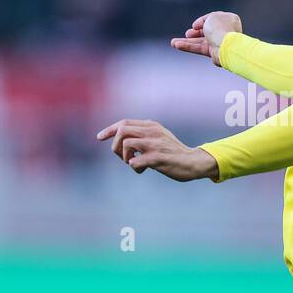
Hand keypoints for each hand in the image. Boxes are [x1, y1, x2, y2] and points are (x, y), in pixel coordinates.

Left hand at [95, 118, 218, 181]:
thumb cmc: (173, 152)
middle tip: (123, 157)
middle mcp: (152, 132)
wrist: (193, 162)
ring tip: (134, 163)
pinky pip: (135, 162)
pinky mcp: (158, 158)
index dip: (109, 130)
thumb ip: (143, 134)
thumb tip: (121, 139)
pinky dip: (134, 167)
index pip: (124, 123)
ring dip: (125, 157)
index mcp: (151, 126)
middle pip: (121, 131)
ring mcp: (155, 145)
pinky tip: (142, 169)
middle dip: (115, 146)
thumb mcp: (159, 136)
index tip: (99, 138)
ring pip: (126, 144)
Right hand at [170, 11, 241, 66]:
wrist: (226, 46)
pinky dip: (189, 47)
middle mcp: (224, 31)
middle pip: (205, 32)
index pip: (212, 19)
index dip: (201, 22)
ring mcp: (219, 43)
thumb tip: (201, 27)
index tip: (194, 26)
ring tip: (173, 43)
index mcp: (228, 20)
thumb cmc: (220, 29)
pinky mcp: (214, 53)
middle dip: (194, 33)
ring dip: (187, 42)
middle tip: (187, 34)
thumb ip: (205, 20)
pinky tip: (177, 45)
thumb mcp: (211, 17)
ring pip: (201, 42)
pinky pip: (200, 49)